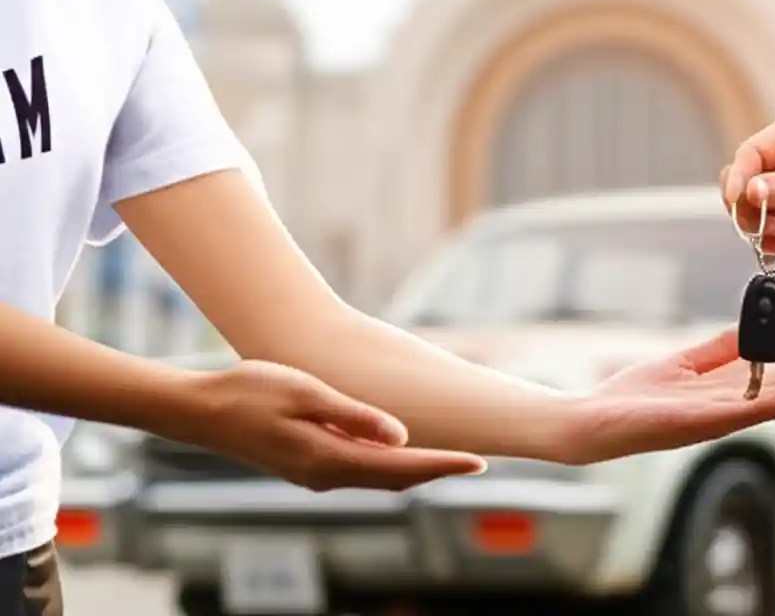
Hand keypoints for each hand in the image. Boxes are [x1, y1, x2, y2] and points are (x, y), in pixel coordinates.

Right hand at [172, 361, 486, 490]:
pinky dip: (389, 466)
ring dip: (415, 470)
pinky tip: (401, 452)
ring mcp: (314, 474)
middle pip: (395, 480)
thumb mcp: (307, 393)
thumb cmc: (249, 391)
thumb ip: (355, 416)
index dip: (443, 465)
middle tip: (479, 462)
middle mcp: (325, 475)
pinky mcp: (306, 465)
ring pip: (378, 478)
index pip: (401, 468)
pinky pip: (359, 471)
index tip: (479, 462)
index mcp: (328, 459)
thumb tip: (401, 437)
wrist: (198, 410)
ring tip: (451, 459)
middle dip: (437, 471)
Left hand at [558, 330, 774, 463]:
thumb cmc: (632, 397)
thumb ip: (715, 350)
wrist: (595, 419)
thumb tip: (746, 329)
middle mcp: (724, 413)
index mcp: (721, 398)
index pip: (772, 385)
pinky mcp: (696, 424)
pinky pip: (740, 412)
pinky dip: (768, 402)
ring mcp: (713, 421)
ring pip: (768, 406)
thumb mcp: (682, 363)